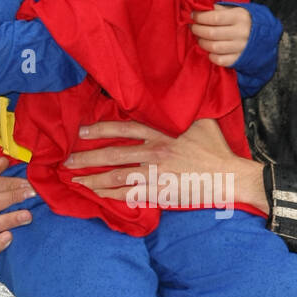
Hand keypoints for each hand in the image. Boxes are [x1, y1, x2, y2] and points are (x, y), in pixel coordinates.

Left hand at [65, 117, 267, 212]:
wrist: (228, 177)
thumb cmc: (217, 150)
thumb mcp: (202, 123)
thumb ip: (184, 114)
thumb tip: (178, 101)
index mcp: (161, 135)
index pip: (124, 129)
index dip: (100, 129)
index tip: (82, 132)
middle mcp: (153, 154)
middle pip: (112, 155)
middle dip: (86, 158)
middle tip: (68, 161)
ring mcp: (154, 176)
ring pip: (115, 177)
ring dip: (92, 179)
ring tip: (76, 180)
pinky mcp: (158, 194)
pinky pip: (128, 196)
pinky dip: (110, 196)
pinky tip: (97, 195)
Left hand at [190, 5, 250, 65]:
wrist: (265, 36)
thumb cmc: (244, 20)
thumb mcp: (235, 10)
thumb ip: (218, 9)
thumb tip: (199, 9)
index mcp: (239, 17)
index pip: (214, 18)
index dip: (200, 17)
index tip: (193, 15)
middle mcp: (241, 33)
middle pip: (212, 33)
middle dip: (197, 30)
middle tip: (193, 27)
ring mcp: (240, 47)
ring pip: (214, 47)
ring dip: (202, 42)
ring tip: (200, 38)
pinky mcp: (239, 59)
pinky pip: (220, 60)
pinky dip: (211, 56)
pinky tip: (210, 50)